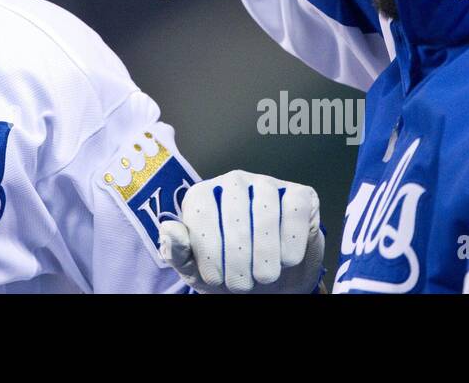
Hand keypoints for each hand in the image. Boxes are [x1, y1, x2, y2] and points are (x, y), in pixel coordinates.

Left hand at [159, 170, 325, 293]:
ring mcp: (267, 185)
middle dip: (237, 256)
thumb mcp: (196, 269)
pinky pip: (295, 209)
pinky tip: (286, 260)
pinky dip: (291, 241)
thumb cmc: (229, 271)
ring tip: (264, 276)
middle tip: (240, 285)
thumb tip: (169, 229)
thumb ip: (177, 251)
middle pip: (234, 211)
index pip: (201, 211)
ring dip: (265, 251)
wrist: (271, 285)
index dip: (208, 249)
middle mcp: (233, 183)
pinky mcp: (299, 195)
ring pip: (266, 208)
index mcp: (203, 195)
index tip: (214, 279)